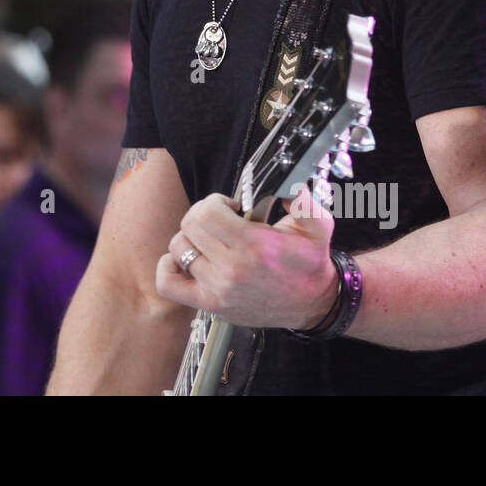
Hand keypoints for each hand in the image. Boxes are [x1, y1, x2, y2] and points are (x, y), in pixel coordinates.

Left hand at [155, 186, 337, 329]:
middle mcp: (233, 269)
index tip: (231, 207)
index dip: (216, 202)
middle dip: (203, 214)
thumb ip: (302, 199)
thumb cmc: (310, 264)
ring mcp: (218, 290)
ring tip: (209, 240)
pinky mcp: (210, 305)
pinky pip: (168, 284)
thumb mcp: (317, 225)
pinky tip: (185, 259)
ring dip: (191, 238)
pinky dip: (168, 267)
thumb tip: (289, 180)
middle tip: (220, 220)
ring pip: (179, 249)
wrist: (313, 304)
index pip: (208, 212)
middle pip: (190, 226)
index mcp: (254, 246)